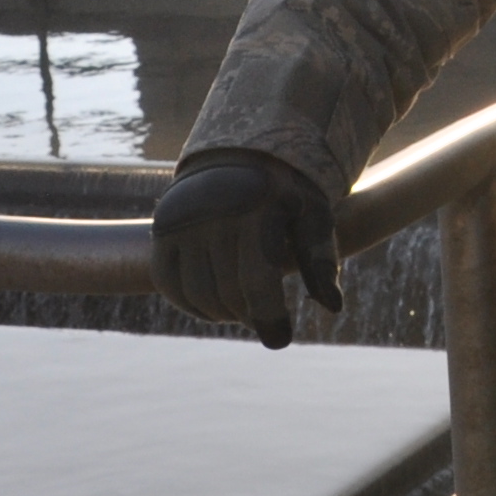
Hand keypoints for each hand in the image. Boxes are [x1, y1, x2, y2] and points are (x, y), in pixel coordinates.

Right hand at [150, 149, 342, 347]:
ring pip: (198, 293)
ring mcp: (183, 219)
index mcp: (257, 207)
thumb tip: (333, 306)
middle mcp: (214, 211)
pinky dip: (191, 304)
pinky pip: (169, 283)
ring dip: (222, 314)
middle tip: (264, 318)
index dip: (269, 317)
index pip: (257, 280)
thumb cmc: (285, 194)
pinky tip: (215, 307)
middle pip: (228, 292)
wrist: (238, 155)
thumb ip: (321, 258)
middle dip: (250, 315)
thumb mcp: (313, 214)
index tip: (279, 340)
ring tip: (242, 310)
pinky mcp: (162, 228)